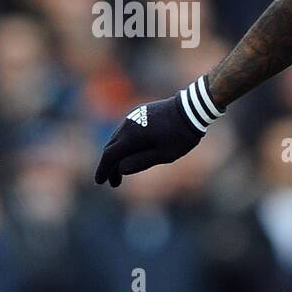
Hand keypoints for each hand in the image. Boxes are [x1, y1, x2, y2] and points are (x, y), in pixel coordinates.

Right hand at [94, 78, 220, 186]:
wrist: (192, 109)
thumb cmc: (181, 135)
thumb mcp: (164, 155)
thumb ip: (141, 162)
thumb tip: (120, 168)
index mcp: (131, 136)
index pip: (110, 155)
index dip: (103, 170)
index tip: (100, 182)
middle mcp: (128, 124)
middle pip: (111, 147)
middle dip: (110, 166)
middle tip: (114, 182)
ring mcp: (133, 116)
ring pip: (118, 138)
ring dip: (117, 154)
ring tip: (122, 170)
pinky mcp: (140, 112)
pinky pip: (126, 130)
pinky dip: (124, 144)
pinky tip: (131, 152)